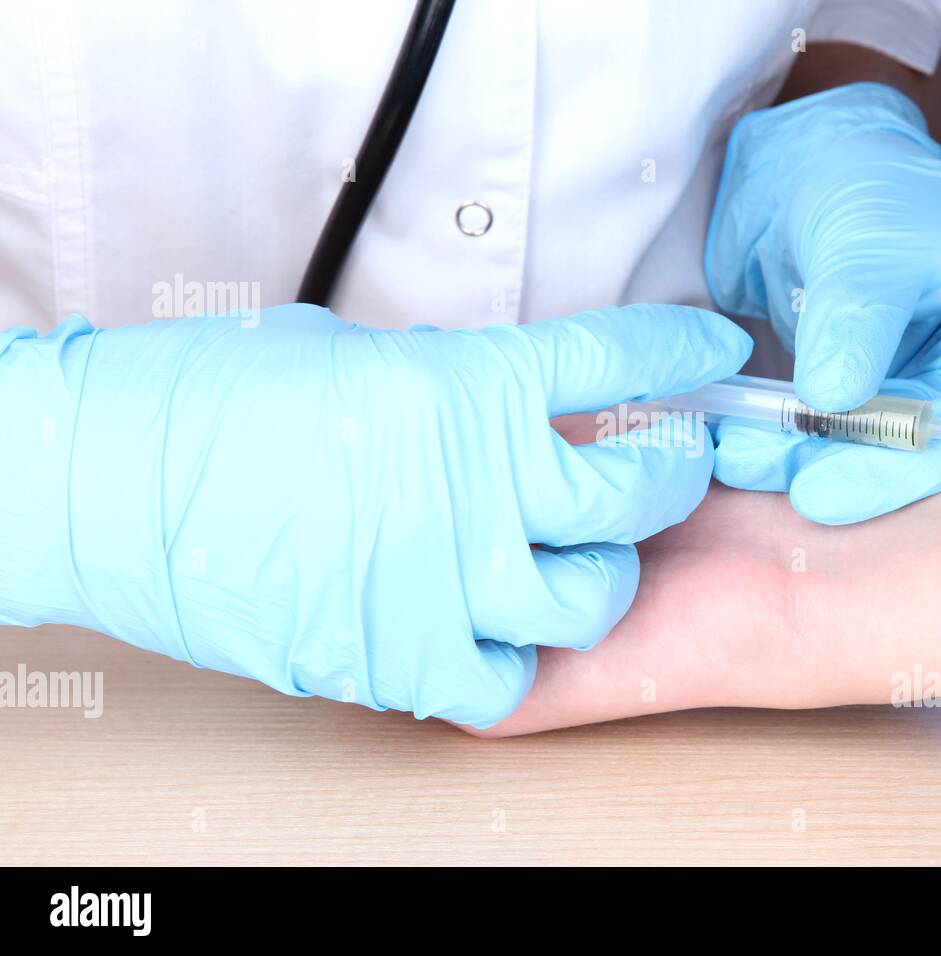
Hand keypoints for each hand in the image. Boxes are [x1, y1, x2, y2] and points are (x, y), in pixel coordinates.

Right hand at [0, 303, 750, 725]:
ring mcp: (446, 580)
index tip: (714, 348)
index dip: (682, 347)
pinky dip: (514, 655)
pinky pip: (505, 676)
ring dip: (605, 576)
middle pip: (638, 491)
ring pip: (593, 597)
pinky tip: (497, 629)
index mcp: (468, 385)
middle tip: (669, 466)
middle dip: (673, 474)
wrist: (112, 481)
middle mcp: (478, 484)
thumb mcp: (357, 356)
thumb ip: (451, 381)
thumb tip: (503, 394)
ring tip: (587, 559)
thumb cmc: (215, 399)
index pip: (620, 357)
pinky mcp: (399, 657)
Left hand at [705, 82, 940, 523]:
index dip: (923, 460)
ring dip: (818, 466)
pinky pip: (859, 452)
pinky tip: (747, 451)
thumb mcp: (862, 239)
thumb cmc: (869, 183)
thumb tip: (832, 399)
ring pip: (898, 462)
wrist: (817, 184)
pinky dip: (803, 453)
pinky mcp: (908, 415)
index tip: (834, 485)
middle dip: (862, 473)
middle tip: (788, 488)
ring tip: (743, 457)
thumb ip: (854, 317)